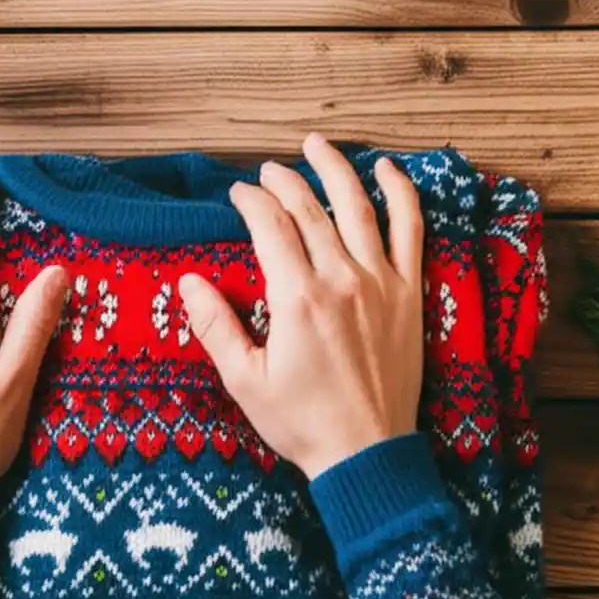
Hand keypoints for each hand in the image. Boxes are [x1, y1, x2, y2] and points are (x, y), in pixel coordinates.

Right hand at [180, 134, 423, 478]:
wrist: (368, 454)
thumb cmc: (303, 423)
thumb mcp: (245, 381)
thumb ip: (214, 326)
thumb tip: (188, 280)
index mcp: (297, 299)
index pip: (270, 226)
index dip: (251, 201)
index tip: (238, 193)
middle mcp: (341, 280)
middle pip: (309, 209)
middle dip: (284, 181)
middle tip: (267, 170)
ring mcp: (381, 283)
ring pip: (358, 207)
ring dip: (336, 169)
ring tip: (316, 144)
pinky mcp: (409, 294)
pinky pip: (410, 230)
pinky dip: (401, 194)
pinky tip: (388, 170)